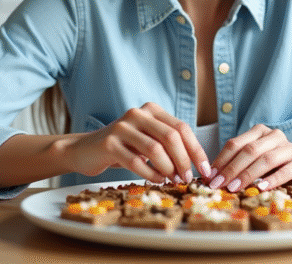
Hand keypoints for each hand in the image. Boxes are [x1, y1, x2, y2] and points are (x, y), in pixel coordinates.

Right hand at [65, 102, 210, 183]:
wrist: (86, 150)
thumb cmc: (124, 147)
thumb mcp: (148, 140)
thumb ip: (169, 144)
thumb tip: (197, 164)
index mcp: (151, 110)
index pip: (181, 128)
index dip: (196, 150)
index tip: (205, 169)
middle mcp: (138, 113)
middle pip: (171, 137)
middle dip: (183, 160)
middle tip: (187, 178)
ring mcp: (122, 127)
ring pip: (154, 149)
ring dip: (168, 168)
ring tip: (172, 180)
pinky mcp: (109, 143)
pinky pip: (136, 161)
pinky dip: (150, 174)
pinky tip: (157, 181)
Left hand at [207, 124, 291, 191]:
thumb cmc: (277, 168)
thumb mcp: (256, 163)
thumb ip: (238, 165)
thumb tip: (212, 178)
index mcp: (259, 132)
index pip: (235, 144)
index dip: (221, 160)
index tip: (209, 177)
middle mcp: (274, 136)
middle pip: (248, 150)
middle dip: (231, 168)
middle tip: (218, 184)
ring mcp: (289, 147)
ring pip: (265, 159)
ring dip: (248, 174)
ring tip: (234, 187)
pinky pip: (285, 170)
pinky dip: (272, 179)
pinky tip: (261, 188)